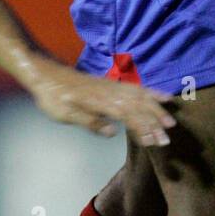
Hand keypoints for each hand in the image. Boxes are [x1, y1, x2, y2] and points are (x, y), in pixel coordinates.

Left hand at [28, 59, 175, 146]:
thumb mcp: (66, 113)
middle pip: (137, 105)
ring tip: (170, 120)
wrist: (43, 73)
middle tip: (168, 138)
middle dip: (154, 121)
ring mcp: (110, 86)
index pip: (128, 115)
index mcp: (100, 100)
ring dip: (155, 108)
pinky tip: (158, 96)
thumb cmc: (52, 97)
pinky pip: (134, 87)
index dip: (143, 128)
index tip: (156, 141)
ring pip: (138, 95)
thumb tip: (113, 131)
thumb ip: (90, 121)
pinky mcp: (108, 84)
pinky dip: (149, 92)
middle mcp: (109, 91)